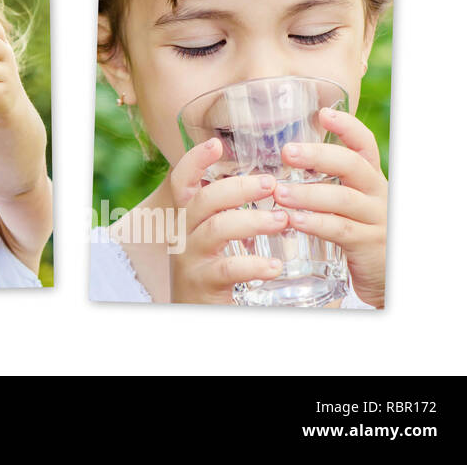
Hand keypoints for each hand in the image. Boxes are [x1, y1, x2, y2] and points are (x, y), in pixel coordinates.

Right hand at [168, 137, 289, 304]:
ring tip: (284, 220)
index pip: (182, 183)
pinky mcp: (203, 286)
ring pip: (216, 229)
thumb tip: (281, 190)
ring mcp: (191, 261)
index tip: (216, 142)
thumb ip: (242, 219)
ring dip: (252, 220)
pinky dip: (252, 264)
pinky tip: (274, 265)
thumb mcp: (224, 244)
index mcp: (190, 221)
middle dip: (237, 187)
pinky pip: (227, 268)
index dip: (194, 160)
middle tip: (271, 184)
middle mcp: (184, 236)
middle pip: (203, 200)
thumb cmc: (220, 278)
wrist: (202, 323)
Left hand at [275, 107, 386, 307]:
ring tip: (278, 192)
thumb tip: (278, 159)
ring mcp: (376, 218)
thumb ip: (324, 182)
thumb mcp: (346, 203)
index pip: (364, 145)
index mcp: (369, 178)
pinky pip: (341, 229)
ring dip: (308, 193)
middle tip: (286, 151)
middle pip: (352, 165)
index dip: (347, 127)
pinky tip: (293, 220)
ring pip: (343, 198)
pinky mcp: (369, 244)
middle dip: (319, 155)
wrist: (386, 275)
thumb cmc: (356, 231)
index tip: (323, 113)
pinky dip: (316, 223)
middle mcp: (377, 193)